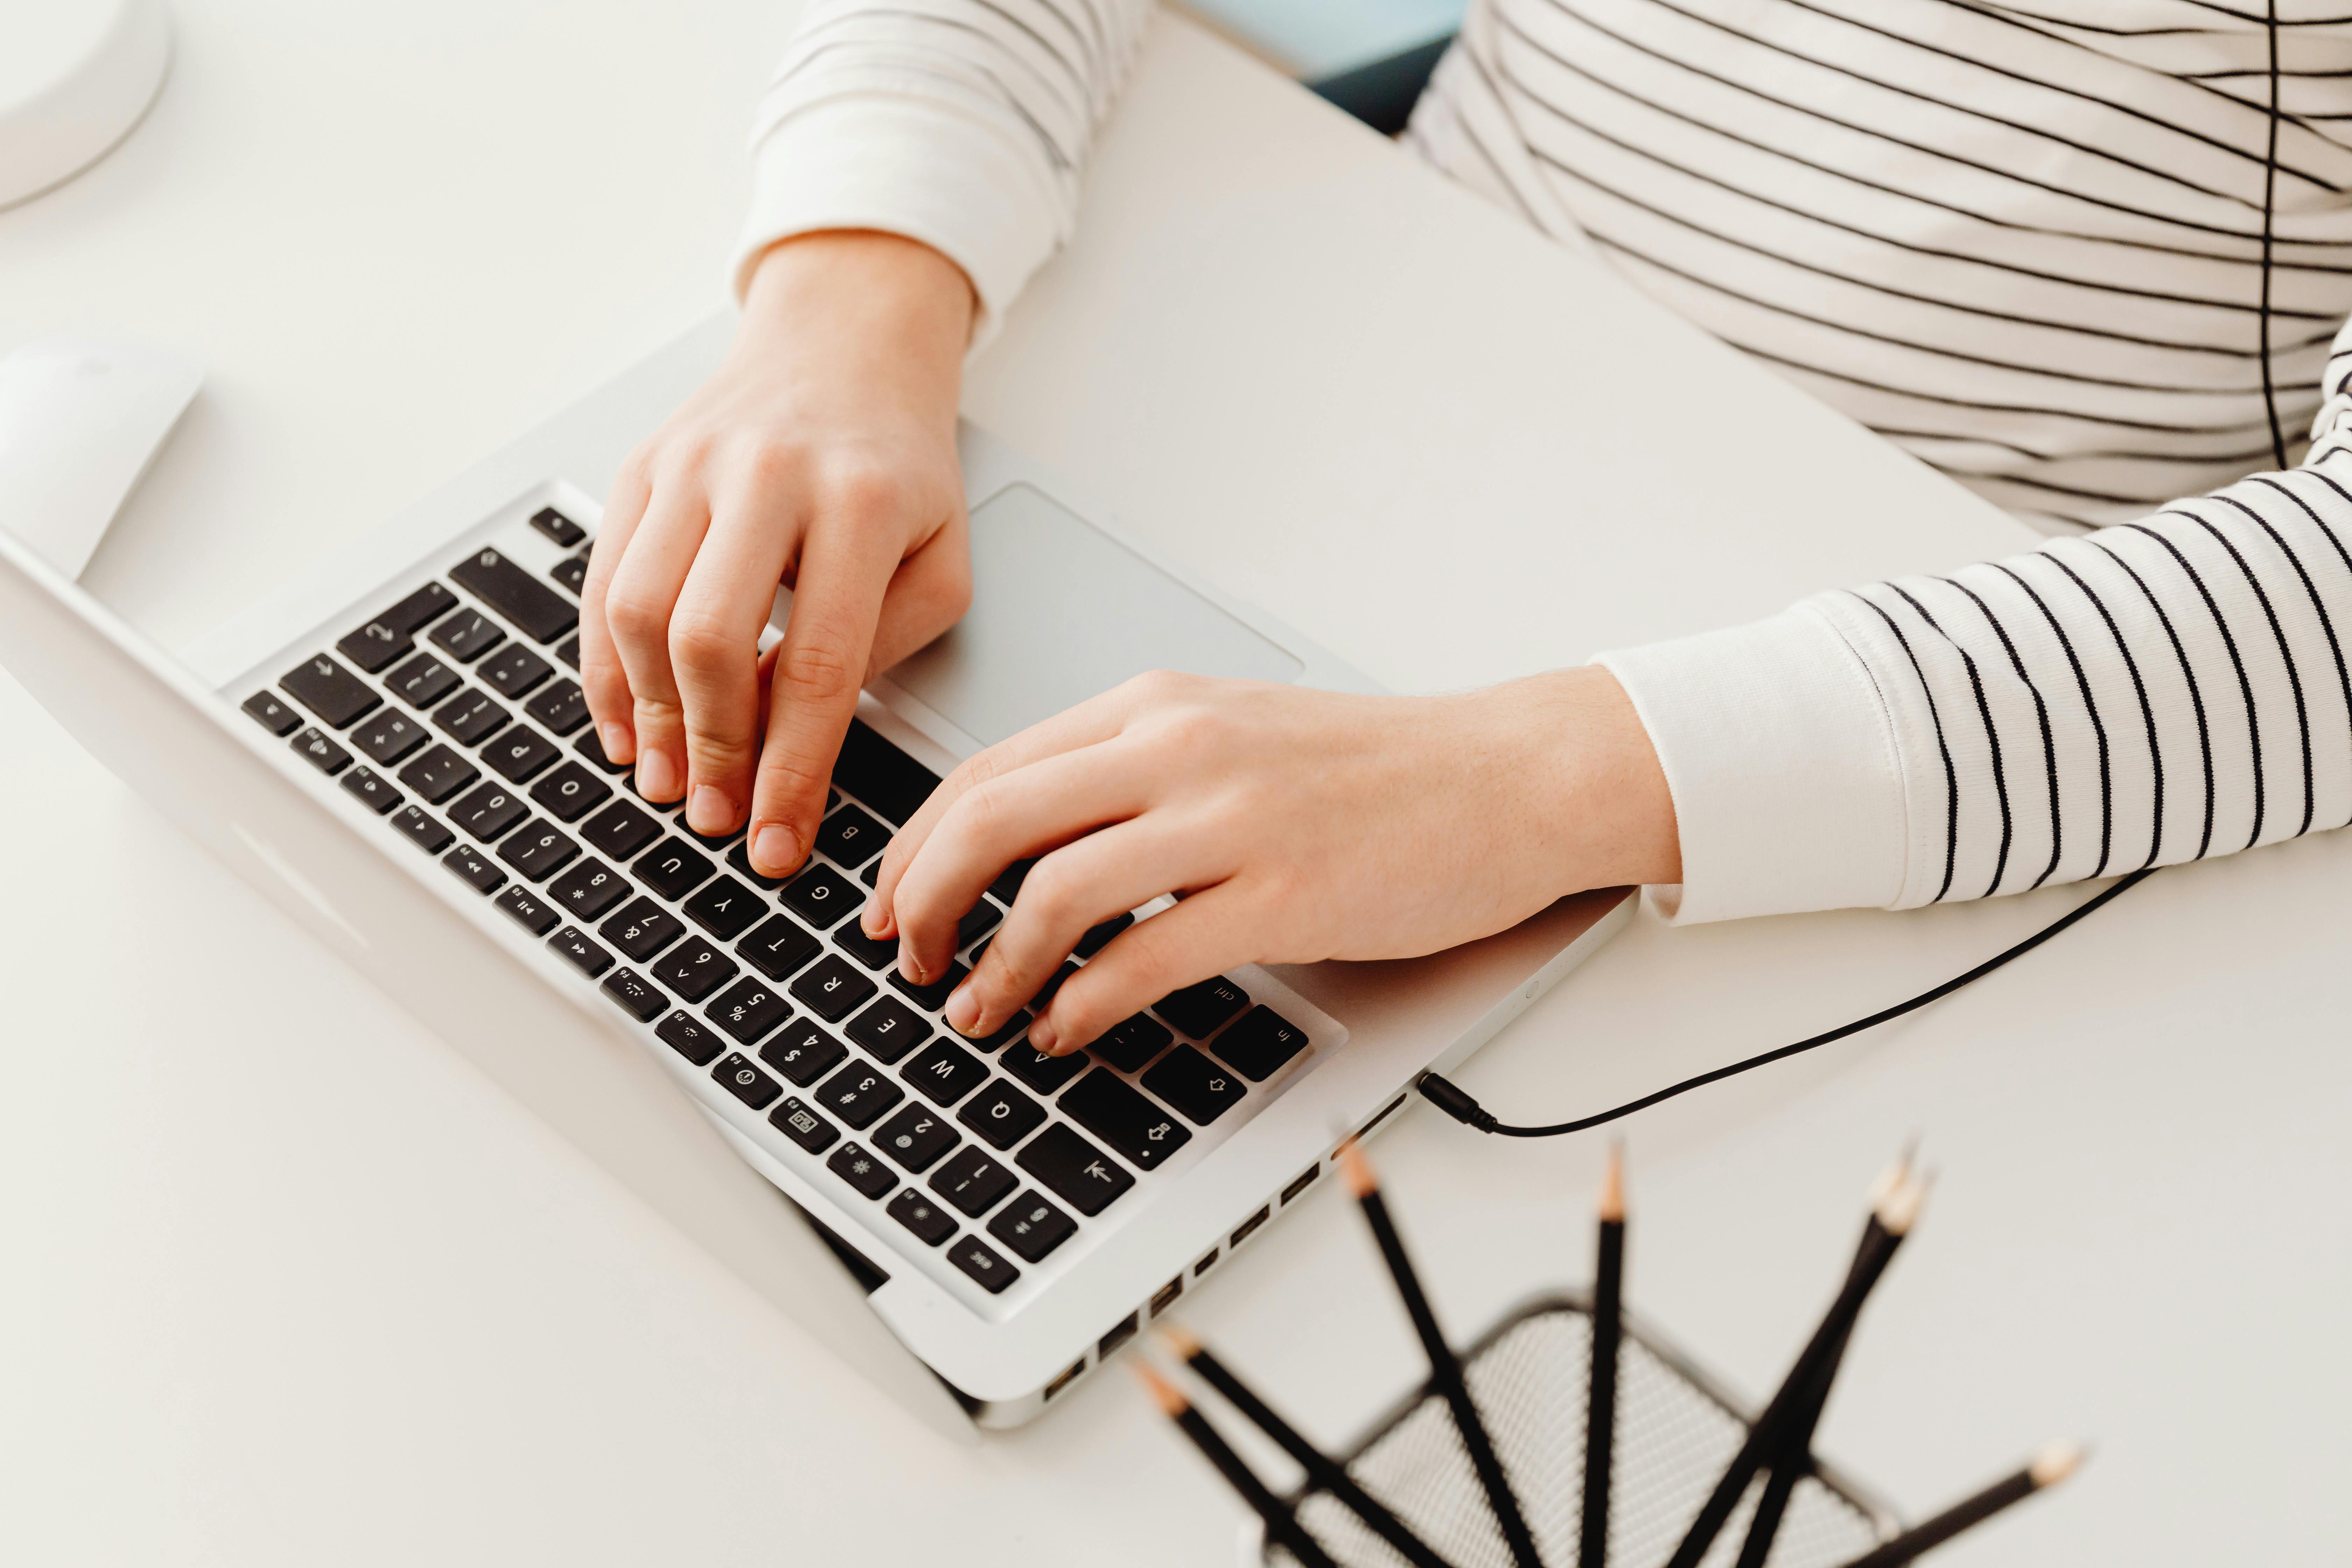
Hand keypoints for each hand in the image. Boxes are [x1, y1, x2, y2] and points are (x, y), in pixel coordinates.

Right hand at [579, 230, 975, 877]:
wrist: (845, 346)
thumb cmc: (900, 468)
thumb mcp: (940, 559)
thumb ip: (881, 652)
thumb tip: (791, 741)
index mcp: (859, 503)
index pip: (817, 665)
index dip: (790, 770)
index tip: (778, 843)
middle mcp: (765, 475)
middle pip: (708, 639)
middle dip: (710, 748)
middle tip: (717, 819)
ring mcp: (689, 465)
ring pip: (639, 614)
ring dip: (648, 717)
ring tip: (671, 781)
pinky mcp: (639, 467)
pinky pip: (603, 584)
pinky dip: (607, 670)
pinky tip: (628, 727)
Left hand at [863, 666, 1680, 1053]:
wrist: (1505, 776)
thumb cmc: (1372, 769)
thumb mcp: (1230, 735)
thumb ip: (1131, 775)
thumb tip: (1028, 850)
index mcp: (1154, 705)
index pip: (987, 770)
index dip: (915, 849)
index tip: (889, 905)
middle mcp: (1178, 748)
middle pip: (992, 821)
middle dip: (924, 903)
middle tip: (910, 962)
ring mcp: (1231, 820)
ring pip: (1053, 892)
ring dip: (992, 968)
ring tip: (976, 1012)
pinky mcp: (1283, 895)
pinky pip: (1143, 959)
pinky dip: (1081, 1005)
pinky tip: (1063, 1030)